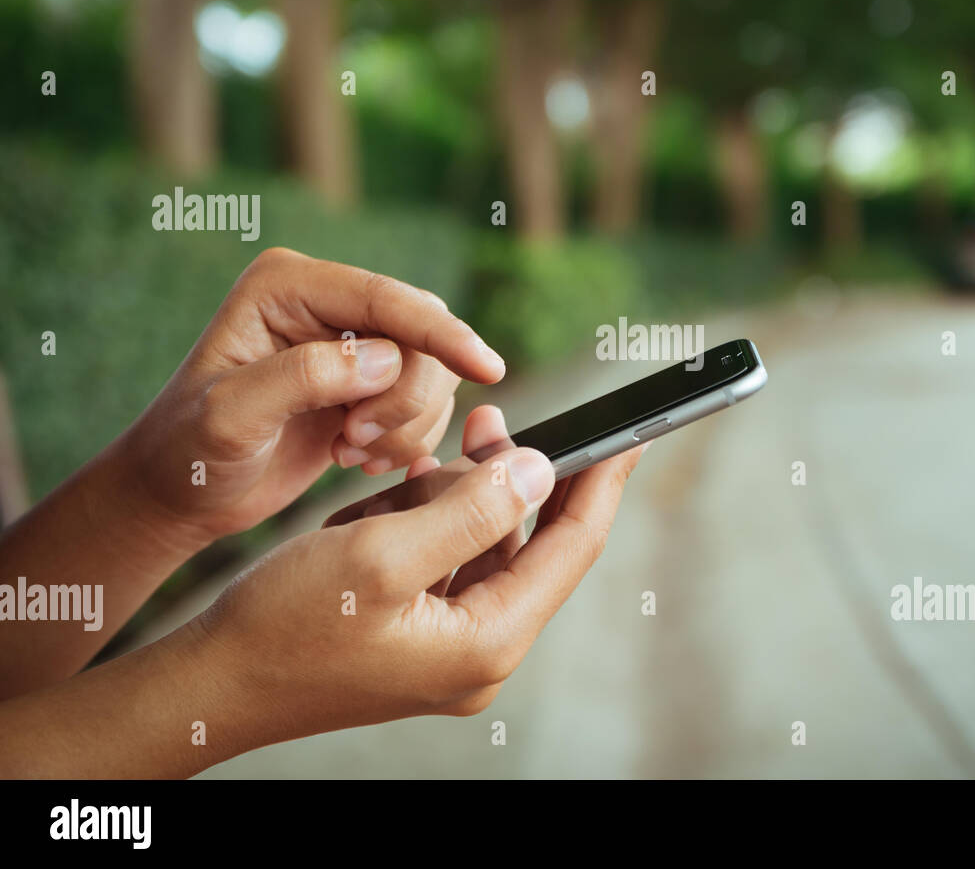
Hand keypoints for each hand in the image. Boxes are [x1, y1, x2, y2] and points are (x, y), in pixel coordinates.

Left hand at [112, 246, 504, 554]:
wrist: (185, 495)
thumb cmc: (190, 454)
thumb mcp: (231, 417)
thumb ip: (304, 377)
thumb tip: (385, 359)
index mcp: (288, 286)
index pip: (387, 299)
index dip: (443, 334)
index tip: (487, 370)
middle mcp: (326, 302)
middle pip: (420, 335)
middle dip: (406, 399)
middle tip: (354, 445)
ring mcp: (350, 340)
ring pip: (431, 372)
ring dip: (406, 425)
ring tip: (349, 455)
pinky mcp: (368, 380)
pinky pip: (426, 402)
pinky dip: (407, 439)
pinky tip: (359, 459)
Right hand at [182, 436, 644, 747]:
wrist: (213, 680)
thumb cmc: (285, 623)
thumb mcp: (382, 552)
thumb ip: (473, 510)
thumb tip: (539, 470)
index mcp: (487, 639)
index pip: (573, 547)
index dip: (603, 482)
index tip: (632, 431)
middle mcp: (482, 650)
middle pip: (528, 539)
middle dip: (500, 479)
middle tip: (483, 423)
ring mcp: (452, 647)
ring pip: (484, 541)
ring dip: (448, 499)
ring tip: (394, 492)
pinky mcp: (422, 634)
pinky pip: (447, 559)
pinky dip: (425, 522)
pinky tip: (389, 504)